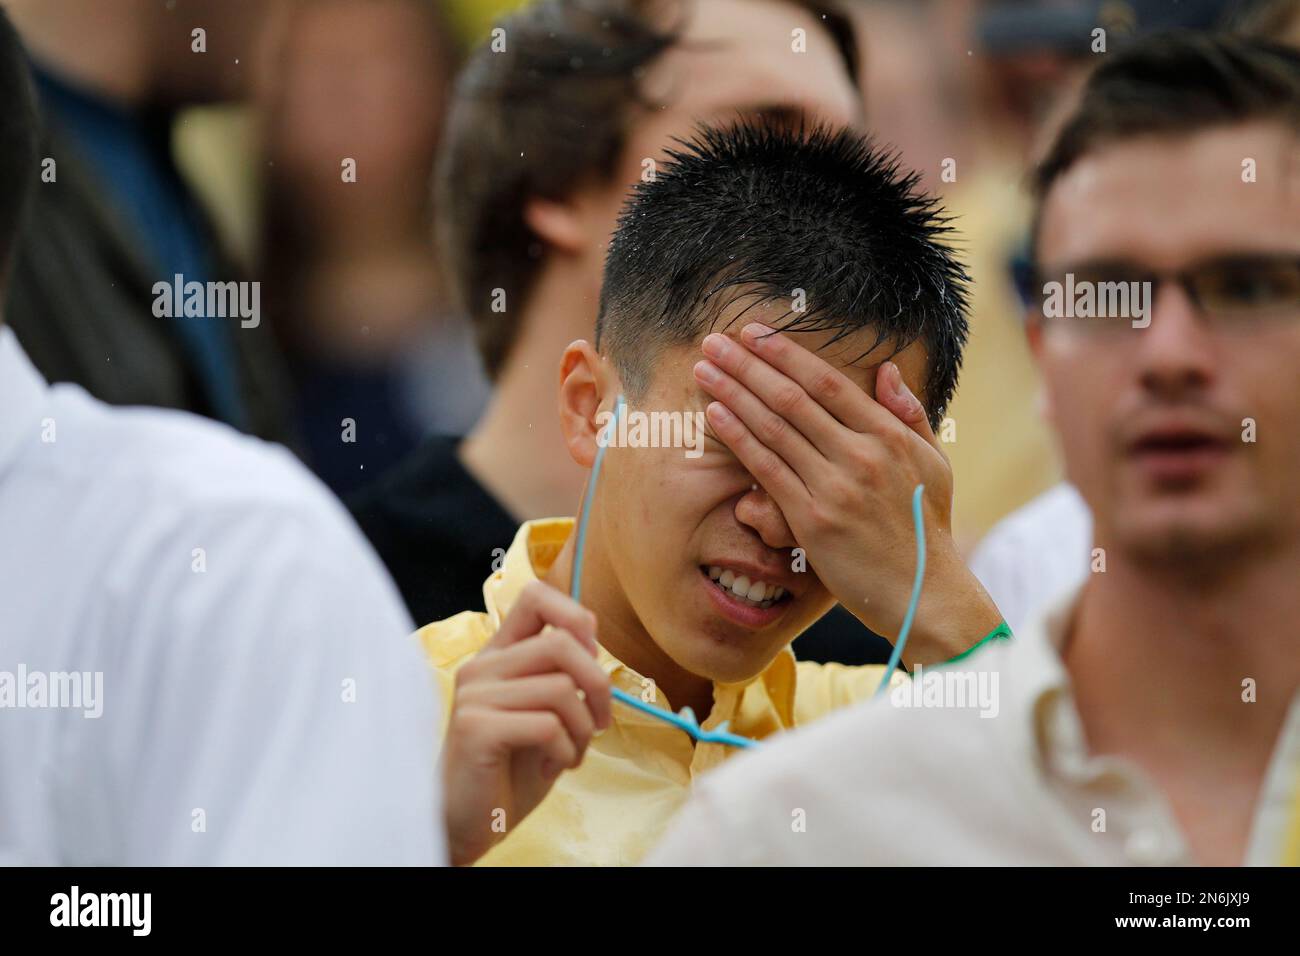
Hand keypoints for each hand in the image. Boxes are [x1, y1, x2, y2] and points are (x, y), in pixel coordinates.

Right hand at [441, 581, 611, 864]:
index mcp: (499, 654)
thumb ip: (565, 674)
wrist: (470, 821)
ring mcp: (475, 695)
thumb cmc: (513, 767)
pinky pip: (547, 725)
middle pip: (562, 643)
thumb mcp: (547, 713)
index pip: (535, 597)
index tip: (591, 656)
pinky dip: (565, 751)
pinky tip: (550, 768)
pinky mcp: (476, 728)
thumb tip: (592, 637)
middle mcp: (483, 666)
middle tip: (598, 722)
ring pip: (560, 688)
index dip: (575, 615)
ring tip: (570, 753)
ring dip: (582, 728)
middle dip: (598, 685)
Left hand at [694, 323, 1000, 662]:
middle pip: (793, 398)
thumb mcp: (934, 464)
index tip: (754, 333)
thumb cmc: (928, 529)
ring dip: (733, 394)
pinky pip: (768, 470)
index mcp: (889, 436)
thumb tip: (885, 369)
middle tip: (713, 342)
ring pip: (774, 429)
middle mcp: (861, 455)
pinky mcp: (813, 521)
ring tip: (704, 370)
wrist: (925, 593)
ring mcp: (836, 488)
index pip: (828, 383)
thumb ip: (908, 414)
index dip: (786, 354)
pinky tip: (715, 415)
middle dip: (748, 365)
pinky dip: (739, 439)